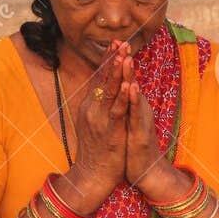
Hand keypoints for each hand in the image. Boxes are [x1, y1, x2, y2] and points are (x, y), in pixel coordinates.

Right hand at [66, 43, 127, 204]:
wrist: (91, 176)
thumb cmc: (97, 153)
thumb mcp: (95, 126)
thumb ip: (99, 109)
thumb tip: (103, 95)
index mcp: (89, 107)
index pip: (98, 79)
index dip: (107, 61)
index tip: (115, 45)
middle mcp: (92, 109)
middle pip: (102, 79)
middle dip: (112, 59)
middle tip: (120, 41)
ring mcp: (99, 119)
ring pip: (109, 90)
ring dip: (117, 71)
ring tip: (124, 54)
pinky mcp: (110, 131)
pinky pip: (117, 110)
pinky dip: (123, 96)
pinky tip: (129, 84)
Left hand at [121, 50, 167, 191]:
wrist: (147, 172)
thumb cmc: (134, 149)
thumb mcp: (127, 123)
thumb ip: (124, 107)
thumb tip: (120, 93)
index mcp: (132, 106)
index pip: (124, 80)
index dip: (118, 62)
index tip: (113, 43)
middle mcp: (138, 109)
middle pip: (130, 81)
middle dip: (124, 61)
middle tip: (122, 41)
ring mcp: (140, 120)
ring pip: (134, 94)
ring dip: (130, 75)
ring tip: (127, 57)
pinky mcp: (140, 133)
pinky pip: (136, 114)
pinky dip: (134, 100)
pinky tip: (132, 87)